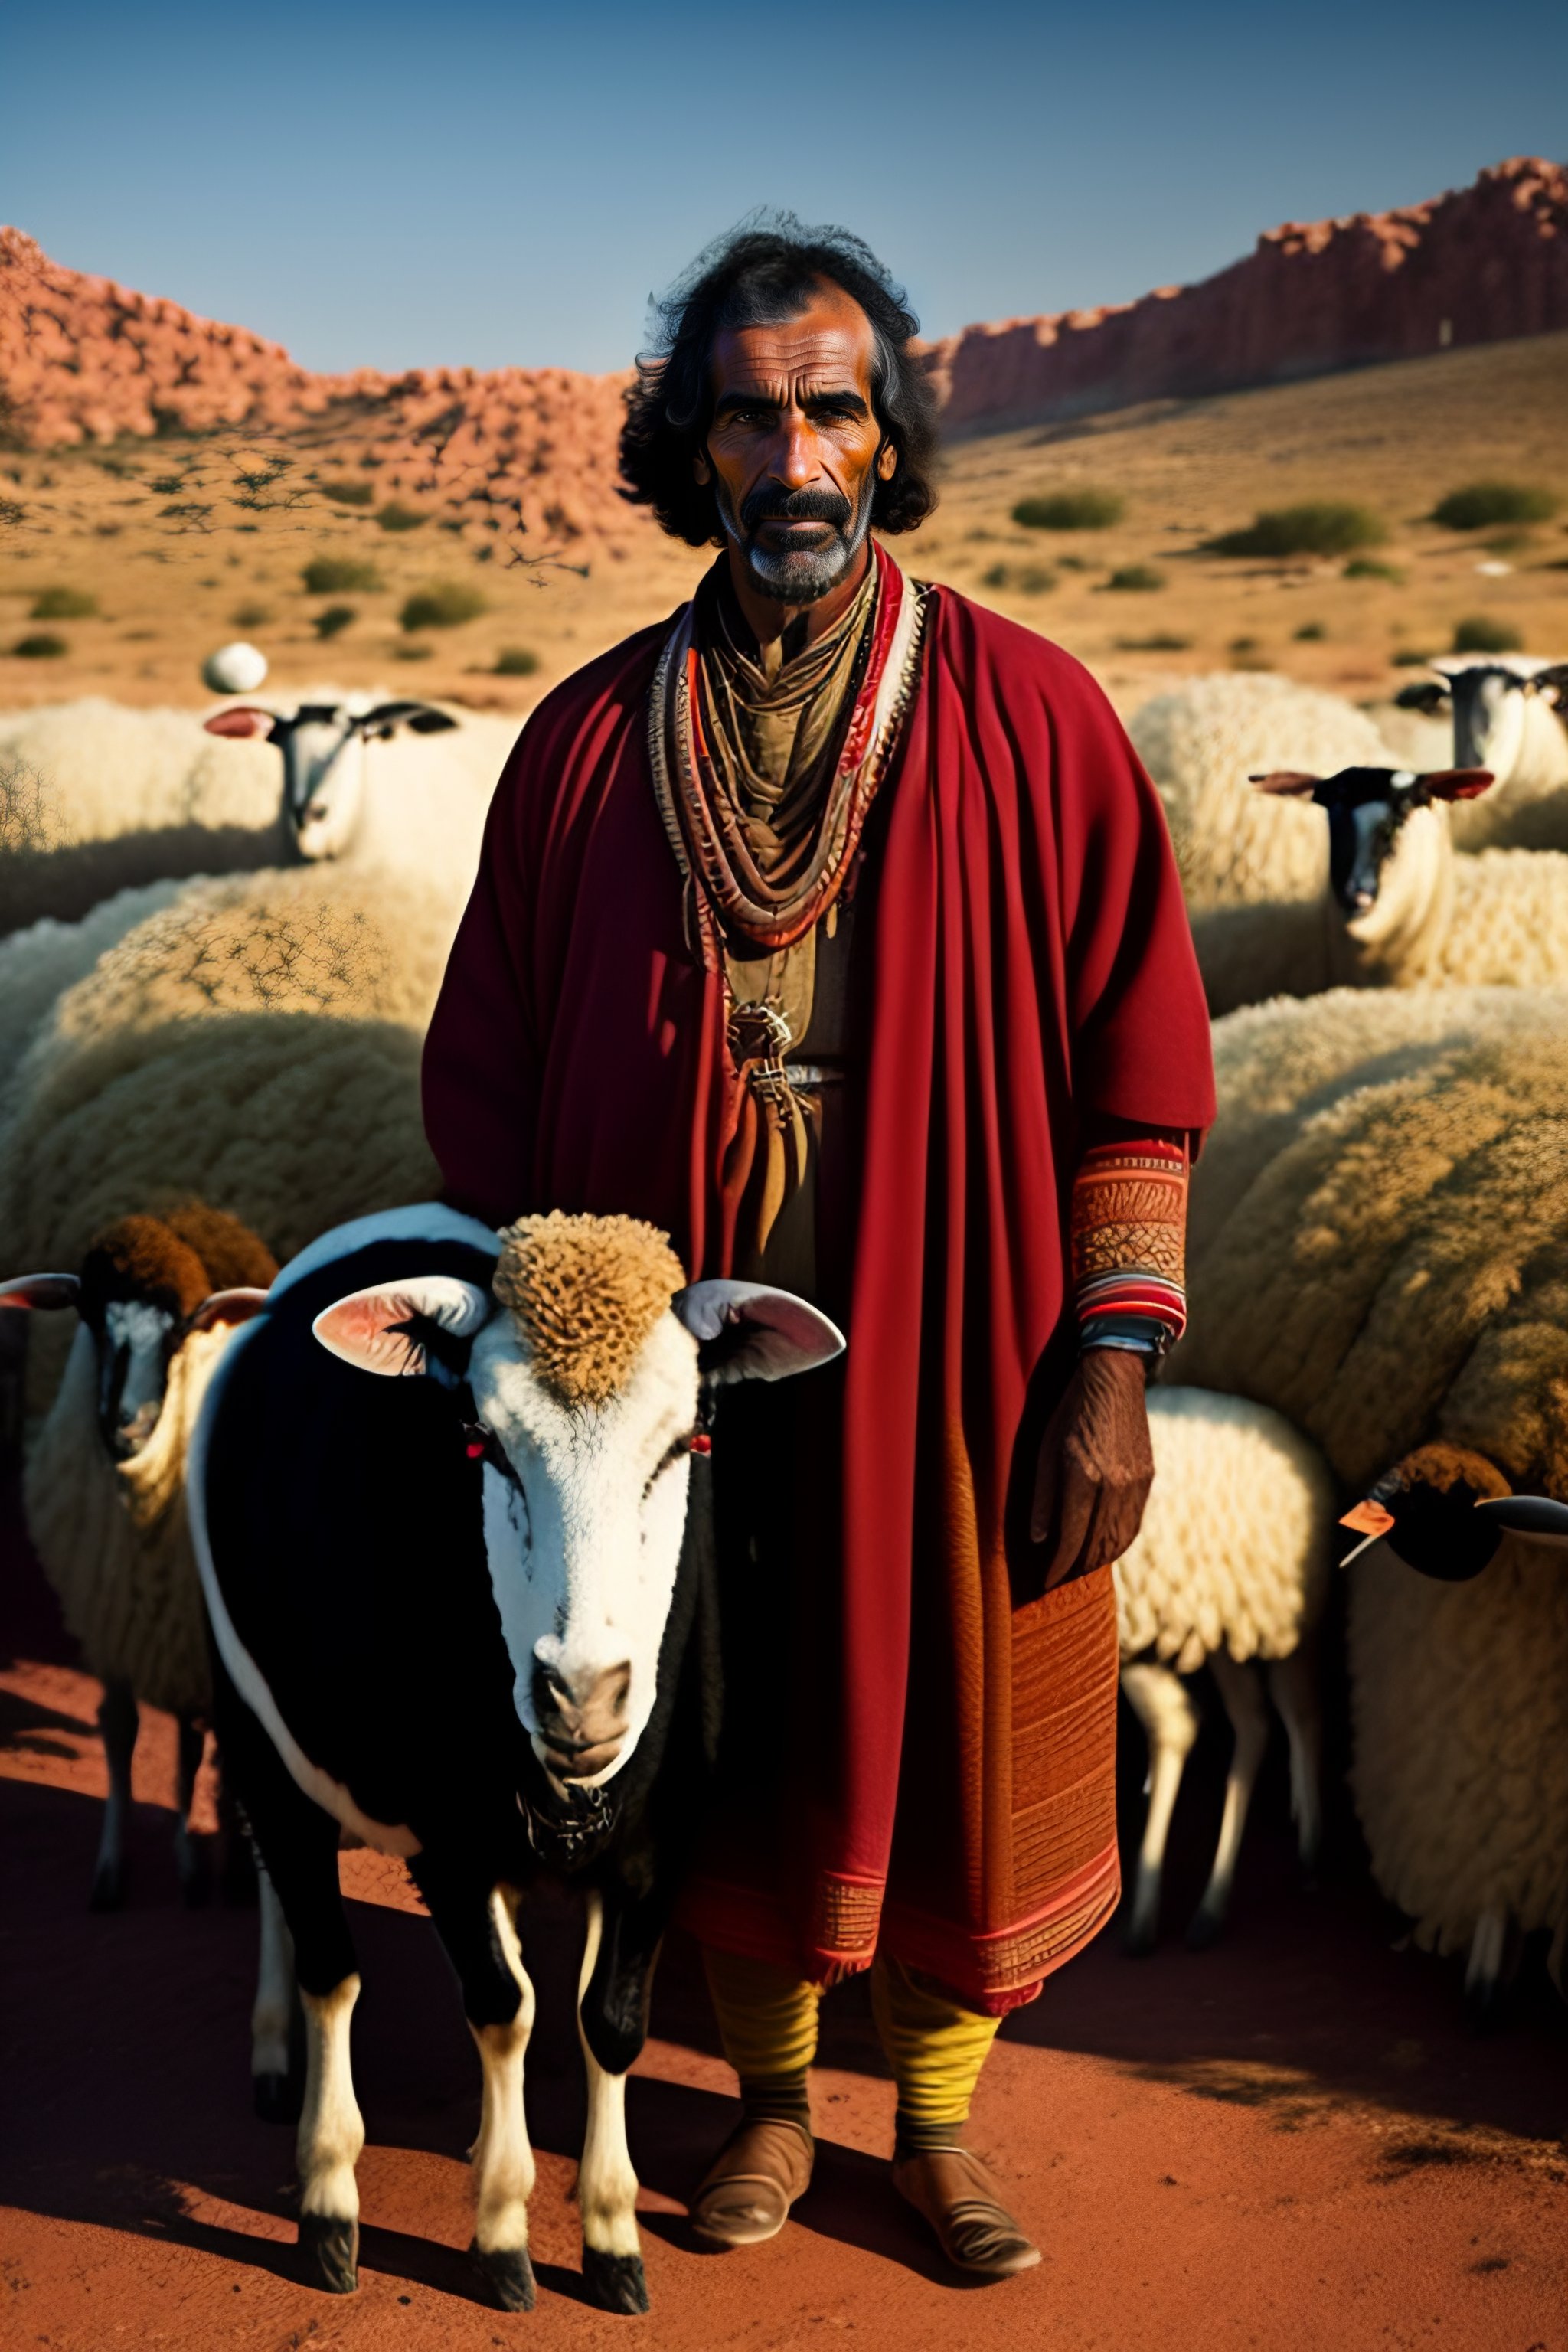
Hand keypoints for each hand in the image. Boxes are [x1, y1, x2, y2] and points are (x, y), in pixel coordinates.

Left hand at [1030, 1349, 1154, 1591]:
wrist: (1113, 1377)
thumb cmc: (1070, 1411)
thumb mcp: (1044, 1450)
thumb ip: (1042, 1497)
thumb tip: (1038, 1539)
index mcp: (1083, 1478)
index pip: (1071, 1540)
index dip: (1058, 1567)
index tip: (1045, 1584)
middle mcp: (1113, 1486)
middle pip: (1097, 1546)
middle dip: (1077, 1568)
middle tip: (1059, 1579)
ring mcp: (1135, 1483)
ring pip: (1119, 1540)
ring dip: (1099, 1560)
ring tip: (1079, 1568)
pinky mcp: (1147, 1477)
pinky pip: (1133, 1522)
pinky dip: (1118, 1542)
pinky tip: (1105, 1546)